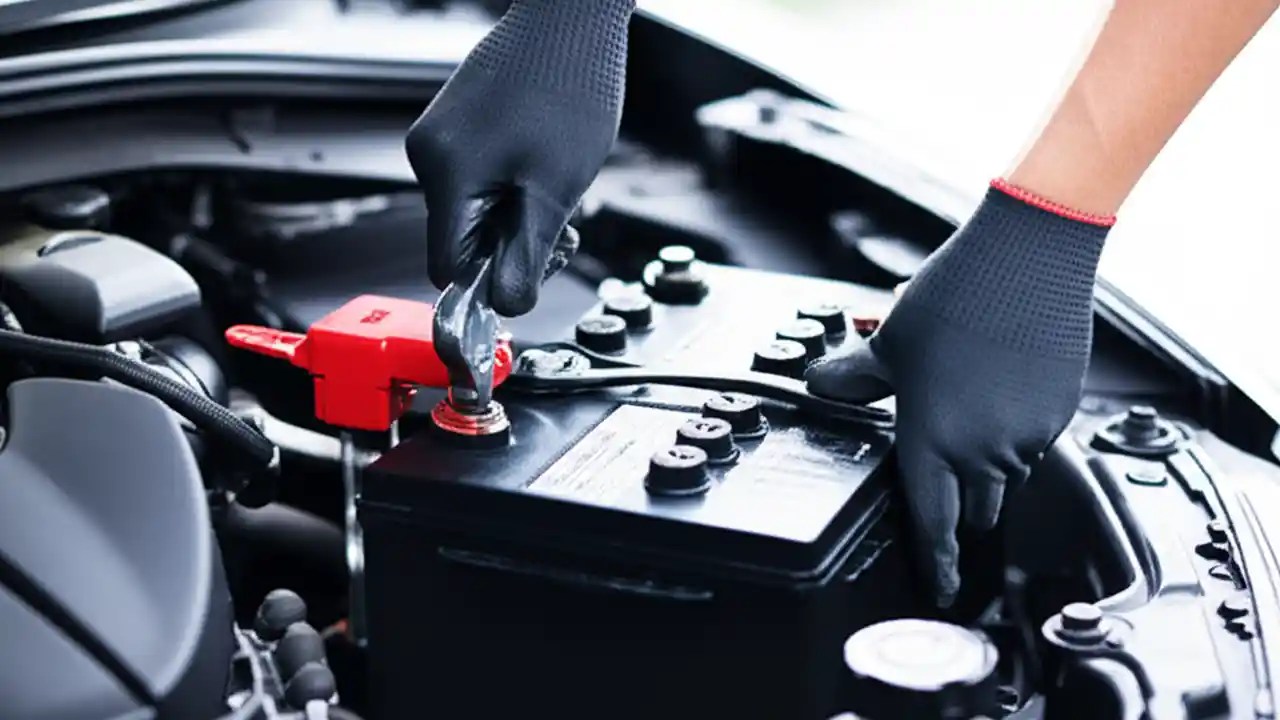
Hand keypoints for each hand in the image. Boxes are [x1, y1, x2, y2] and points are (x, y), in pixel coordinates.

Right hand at [405, 0, 633, 316]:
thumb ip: (526, 255)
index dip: (488, 280)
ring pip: (471, 210)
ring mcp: (438, 136)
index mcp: (444, 175)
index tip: (529, 273)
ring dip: (515, 213)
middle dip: (510, 242)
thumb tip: (506, 305)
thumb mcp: (556, 191)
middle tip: (559, 223)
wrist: (573, 19)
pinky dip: (510, 186)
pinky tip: (541, 162)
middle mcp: (428, 155)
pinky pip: (475, 179)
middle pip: (458, 238)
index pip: (445, 266)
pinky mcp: (454, 124)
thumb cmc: (569, 88)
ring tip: (555, 183)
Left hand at [806, 183, 1111, 605]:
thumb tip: (821, 387)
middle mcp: (984, 450)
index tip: (940, 586)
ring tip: (965, 419)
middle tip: (944, 492)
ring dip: (985, 468)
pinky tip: (995, 396)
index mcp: (934, 441)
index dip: (936, 562)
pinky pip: (1032, 446)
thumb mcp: (889, 342)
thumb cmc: (955, 297)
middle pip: (974, 510)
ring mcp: (1028, 436)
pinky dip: (1012, 436)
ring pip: (1004, 478)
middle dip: (959, 510)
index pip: (934, 523)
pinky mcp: (1058, 415)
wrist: (1028, 260)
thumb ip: (854, 379)